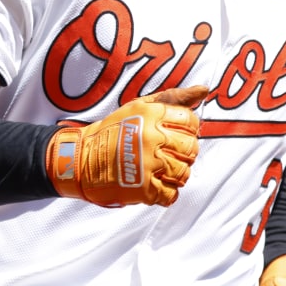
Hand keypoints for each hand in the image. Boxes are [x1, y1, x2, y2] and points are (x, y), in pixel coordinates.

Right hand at [46, 85, 209, 206]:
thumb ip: (173, 98)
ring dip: (176, 174)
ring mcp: (148, 165)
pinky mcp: (143, 189)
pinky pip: (171, 195)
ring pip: (184, 173)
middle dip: (184, 152)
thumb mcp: (140, 106)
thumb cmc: (113, 130)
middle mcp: (152, 139)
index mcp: (152, 116)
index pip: (192, 122)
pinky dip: (166, 193)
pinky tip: (154, 184)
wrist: (80, 159)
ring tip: (159, 169)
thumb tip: (204, 90)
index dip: (187, 130)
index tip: (174, 134)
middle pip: (191, 148)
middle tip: (167, 153)